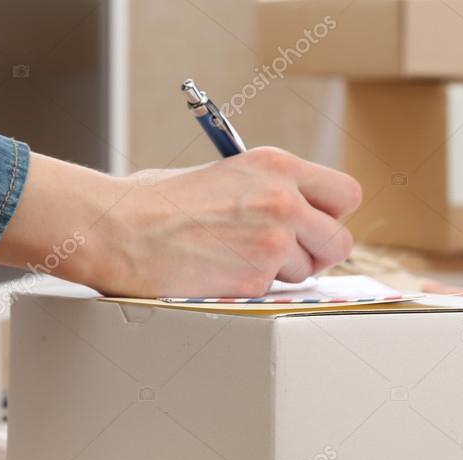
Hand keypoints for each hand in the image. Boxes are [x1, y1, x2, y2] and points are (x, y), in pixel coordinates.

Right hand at [97, 147, 359, 296]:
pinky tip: (219, 272)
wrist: (117, 228)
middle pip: (341, 241)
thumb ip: (270, 190)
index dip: (333, 215)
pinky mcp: (256, 278)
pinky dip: (252, 288)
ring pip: (307, 271)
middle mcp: (284, 200)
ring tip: (235, 257)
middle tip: (291, 254)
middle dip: (319, 253)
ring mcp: (273, 241)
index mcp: (278, 166)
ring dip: (281, 272)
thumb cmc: (158, 201)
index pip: (346, 194)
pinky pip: (273, 291)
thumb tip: (302, 213)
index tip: (316, 223)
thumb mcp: (226, 174)